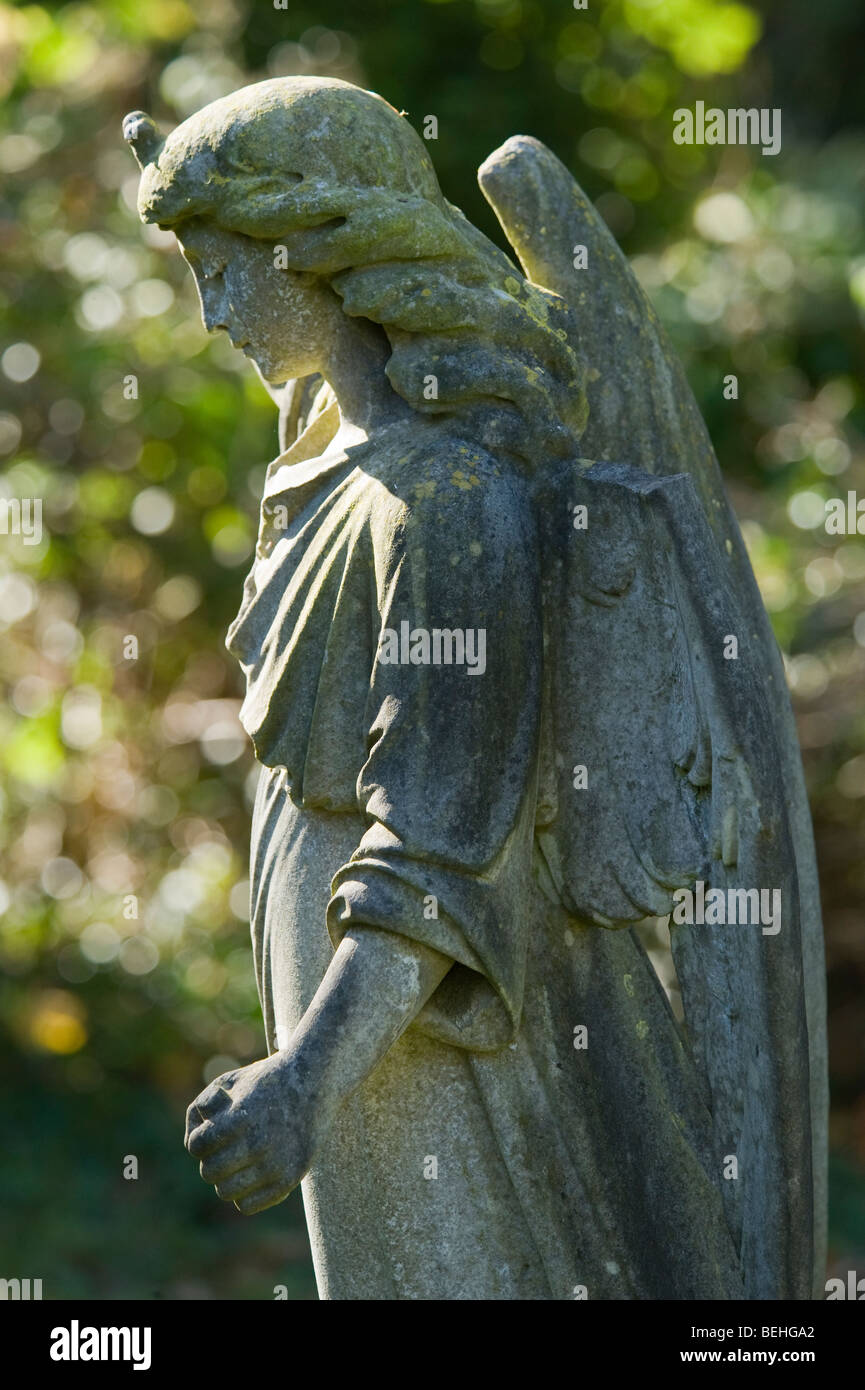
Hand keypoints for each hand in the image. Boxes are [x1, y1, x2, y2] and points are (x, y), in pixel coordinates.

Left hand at [184, 1048, 327, 1214]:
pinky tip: (252, 1172)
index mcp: (240, 1118)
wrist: (314, 1082)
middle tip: (227, 1146)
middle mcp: (259, 1144)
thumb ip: (199, 1109)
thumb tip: (191, 1144)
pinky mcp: (290, 1179)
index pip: (197, 1146)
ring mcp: (276, 1164)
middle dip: (212, 1159)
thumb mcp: (227, 1082)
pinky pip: (247, 1205)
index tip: (214, 1130)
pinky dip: (243, 1193)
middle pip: (209, 1172)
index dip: (199, 1139)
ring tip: (239, 1159)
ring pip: (226, 1192)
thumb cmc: (263, 1083)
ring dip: (226, 1177)